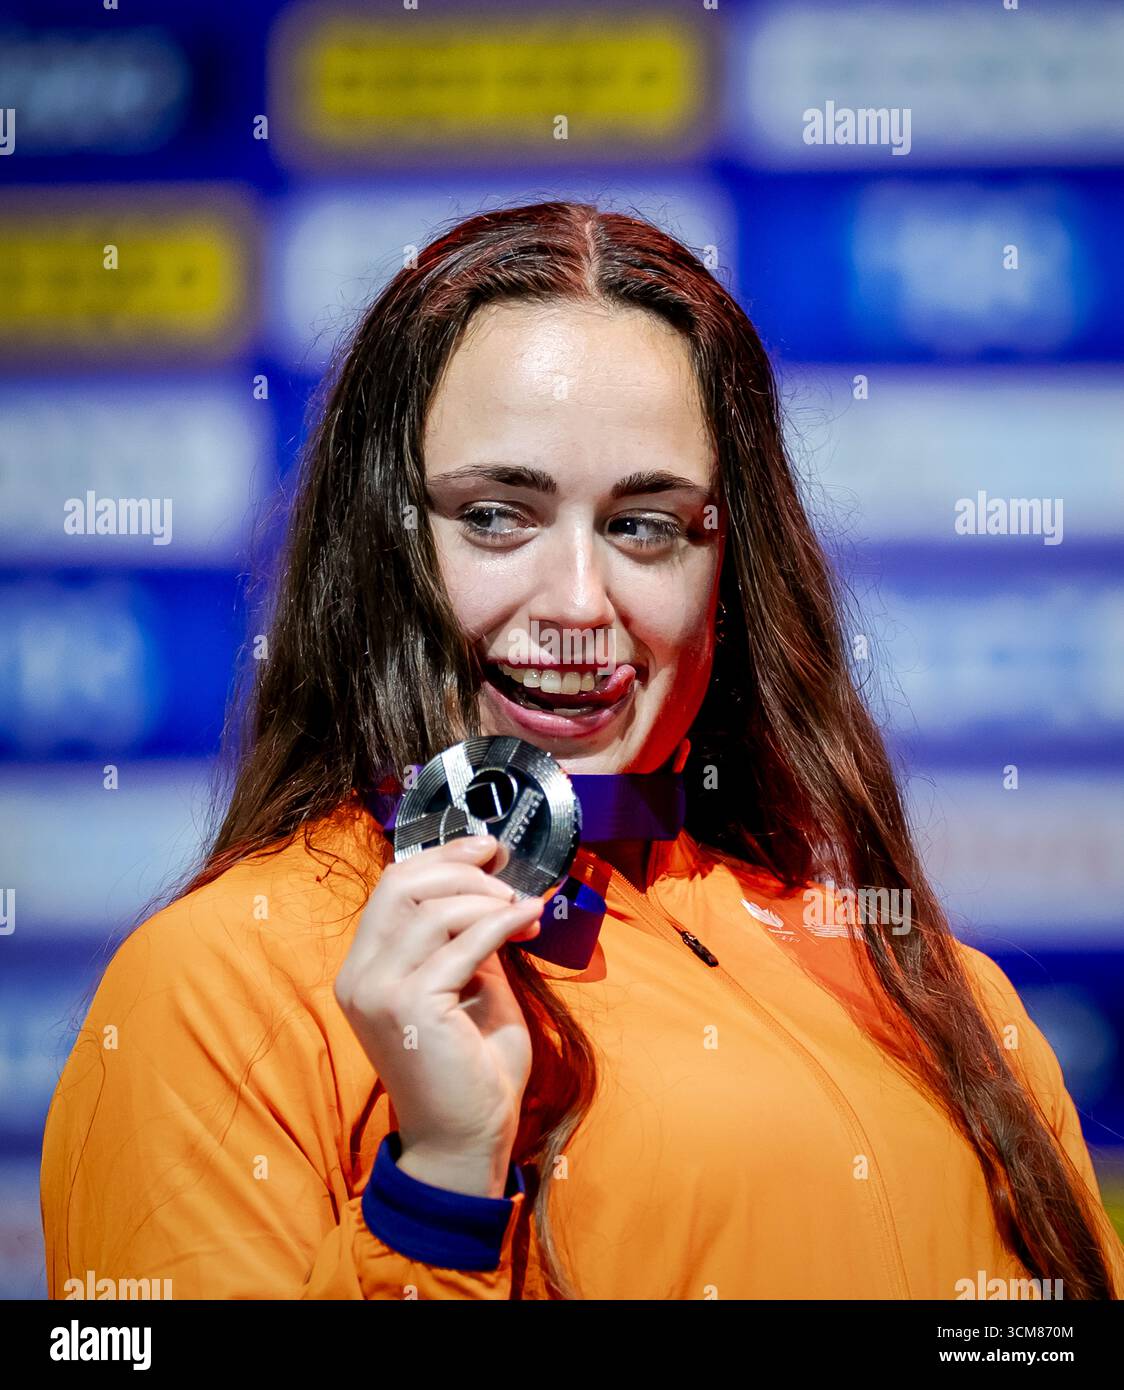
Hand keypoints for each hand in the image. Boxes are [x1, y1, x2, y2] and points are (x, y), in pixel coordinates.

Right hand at [334, 835, 544, 1195]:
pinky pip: (463, 943)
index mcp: (365, 968)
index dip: (442, 856)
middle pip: (402, 884)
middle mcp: (360, 976)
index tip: (489, 847)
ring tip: (522, 908)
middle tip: (507, 872)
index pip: (392, 885)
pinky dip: (501, 923)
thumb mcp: (469, 984)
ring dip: (487, 898)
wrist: (466, 1139)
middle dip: (462, 867)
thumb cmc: (472, 1067)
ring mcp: (379, 992)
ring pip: (432, 909)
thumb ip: (467, 938)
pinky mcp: (412, 1007)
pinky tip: (527, 920)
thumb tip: (494, 887)